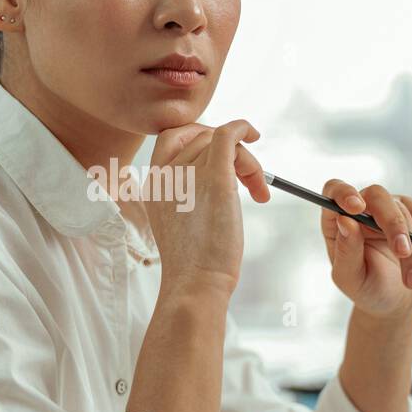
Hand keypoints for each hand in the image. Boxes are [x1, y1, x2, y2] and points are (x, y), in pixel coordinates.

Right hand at [144, 120, 269, 297]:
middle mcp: (166, 174)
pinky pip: (228, 135)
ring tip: (256, 190)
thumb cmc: (194, 263)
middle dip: (226, 150)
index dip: (197, 138)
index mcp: (154, 184)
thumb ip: (186, 195)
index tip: (220, 155)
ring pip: (219, 140)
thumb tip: (219, 175)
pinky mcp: (214, 179)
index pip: (171, 139)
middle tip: (243, 176)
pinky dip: (243, 128)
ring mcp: (188, 174)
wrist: (195, 283)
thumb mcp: (178, 222)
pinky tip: (255, 134)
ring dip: (244, 159)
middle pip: (200, 137)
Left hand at [320, 180, 411, 319]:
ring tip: (410, 280)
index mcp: (336, 220)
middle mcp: (361, 209)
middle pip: (376, 195)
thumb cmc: (365, 287)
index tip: (356, 208)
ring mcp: (386, 208)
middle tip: (402, 252)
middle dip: (392, 223)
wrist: (393, 299)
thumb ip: (346, 250)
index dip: (344, 193)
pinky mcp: (409, 213)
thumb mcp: (350, 278)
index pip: (334, 190)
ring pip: (402, 211)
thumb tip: (345, 220)